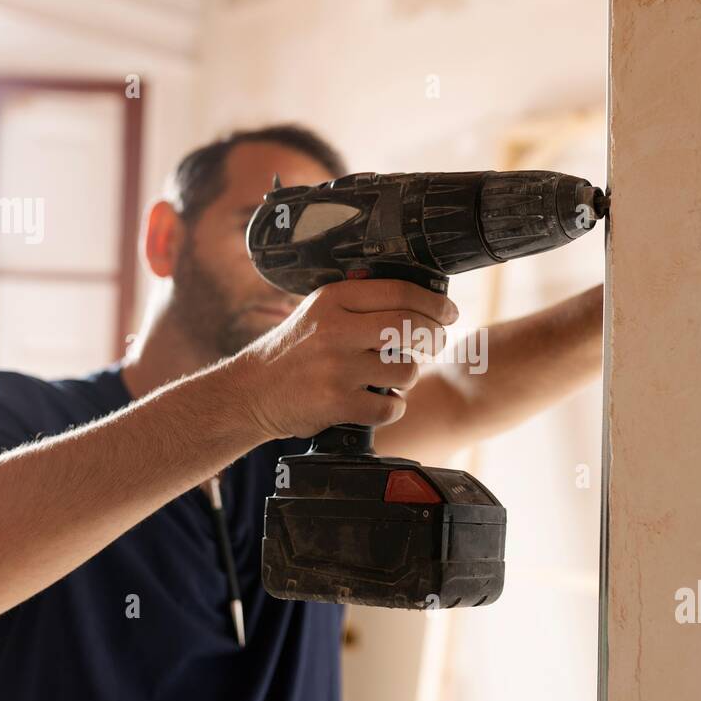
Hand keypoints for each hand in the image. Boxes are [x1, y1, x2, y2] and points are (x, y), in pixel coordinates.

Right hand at [227, 279, 458, 439]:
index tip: (449, 312)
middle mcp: (335, 330)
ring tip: (394, 378)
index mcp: (333, 300)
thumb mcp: (317, 312)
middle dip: (433, 337)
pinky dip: (394, 407)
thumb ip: (359, 302)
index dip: (434, 303)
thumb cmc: (293, 352)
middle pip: (410, 328)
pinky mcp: (336, 404)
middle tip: (434, 343)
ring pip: (405, 370)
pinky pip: (390, 407)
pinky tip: (382, 403)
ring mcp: (336, 368)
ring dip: (409, 377)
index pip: (400, 292)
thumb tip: (418, 298)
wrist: (251, 392)